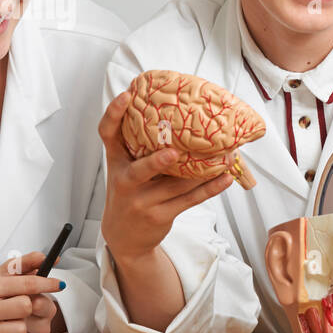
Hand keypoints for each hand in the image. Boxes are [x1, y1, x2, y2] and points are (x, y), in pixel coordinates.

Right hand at [0, 251, 65, 332]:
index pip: (27, 284)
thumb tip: (50, 258)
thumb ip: (26, 263)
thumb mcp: (4, 273)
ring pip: (21, 329)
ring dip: (23, 323)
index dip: (47, 283)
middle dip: (29, 305)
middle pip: (26, 307)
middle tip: (22, 304)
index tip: (60, 284)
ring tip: (13, 318)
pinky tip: (7, 329)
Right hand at [98, 90, 233, 264]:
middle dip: (157, 163)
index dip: (113, 114)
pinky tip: (225, 178)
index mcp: (117, 161)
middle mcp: (125, 181)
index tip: (127, 95)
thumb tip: (177, 113)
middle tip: (175, 152)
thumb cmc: (131, 192)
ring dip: (203, 171)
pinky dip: (210, 188)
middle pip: (140, 171)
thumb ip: (143, 146)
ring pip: (176, 184)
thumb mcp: (127, 167)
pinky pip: (189, 199)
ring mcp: (142, 201)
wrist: (125, 237)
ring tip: (226, 156)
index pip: (107, 134)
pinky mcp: (160, 216)